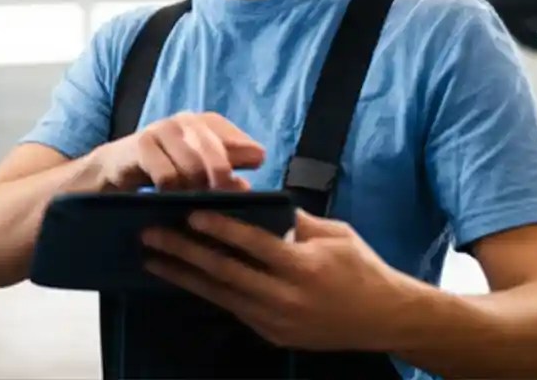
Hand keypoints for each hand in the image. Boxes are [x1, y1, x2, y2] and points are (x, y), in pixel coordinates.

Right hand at [91, 112, 265, 191]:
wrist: (110, 169)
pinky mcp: (141, 144)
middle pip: (219, 157)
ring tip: (191, 206)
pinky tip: (169, 202)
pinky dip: (172, 194)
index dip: (244, 169)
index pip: (241, 144)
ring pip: (194, 168)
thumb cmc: (160, 170)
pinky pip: (167, 176)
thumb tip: (247, 188)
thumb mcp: (195, 170)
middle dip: (221, 186)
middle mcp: (187, 120)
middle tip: (218, 206)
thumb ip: (223, 174)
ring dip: (195, 193)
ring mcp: (163, 129)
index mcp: (206, 123)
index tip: (241, 189)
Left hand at [141, 209, 415, 351]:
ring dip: (183, 276)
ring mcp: (277, 321)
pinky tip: (184, 279)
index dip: (219, 229)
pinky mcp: (273, 335)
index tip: (189, 214)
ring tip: (152, 259)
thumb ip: (295, 220)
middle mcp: (286, 298)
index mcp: (304, 268)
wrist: (386, 319)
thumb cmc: (362, 268)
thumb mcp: (335, 235)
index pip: (252, 244)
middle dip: (184, 252)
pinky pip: (233, 309)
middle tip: (151, 235)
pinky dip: (207, 292)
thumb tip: (257, 201)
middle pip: (225, 272)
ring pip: (220, 295)